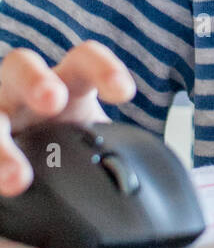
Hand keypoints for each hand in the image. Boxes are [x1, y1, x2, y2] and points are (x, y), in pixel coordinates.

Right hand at [0, 41, 135, 197]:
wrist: (32, 169)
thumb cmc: (66, 148)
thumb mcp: (93, 141)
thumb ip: (117, 151)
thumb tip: (163, 181)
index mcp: (63, 84)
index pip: (83, 60)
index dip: (103, 68)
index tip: (125, 94)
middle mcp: (20, 93)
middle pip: (20, 65)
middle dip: (36, 80)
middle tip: (53, 102)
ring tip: (16, 178)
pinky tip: (1, 187)